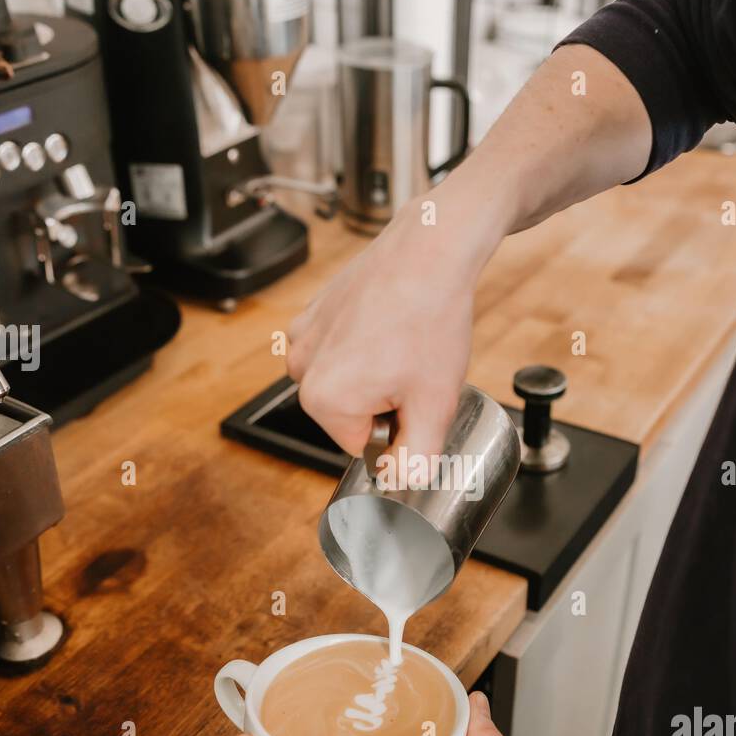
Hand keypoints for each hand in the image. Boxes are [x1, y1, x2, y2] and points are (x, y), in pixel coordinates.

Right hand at [287, 190, 503, 461]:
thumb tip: (402, 485)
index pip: (362, 445)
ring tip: (402, 344)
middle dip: (383, 401)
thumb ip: (417, 460)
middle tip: (413, 367)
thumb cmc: (431, 320)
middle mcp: (300, 369)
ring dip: (372, 373)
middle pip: (349, 414)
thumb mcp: (435, 405)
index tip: (415, 395)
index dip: (398, 427)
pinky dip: (362, 345)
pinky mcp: (312, 312)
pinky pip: (338, 350)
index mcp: (324, 400)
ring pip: (344, 382)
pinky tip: (388, 325)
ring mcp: (302, 337)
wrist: (430, 250)